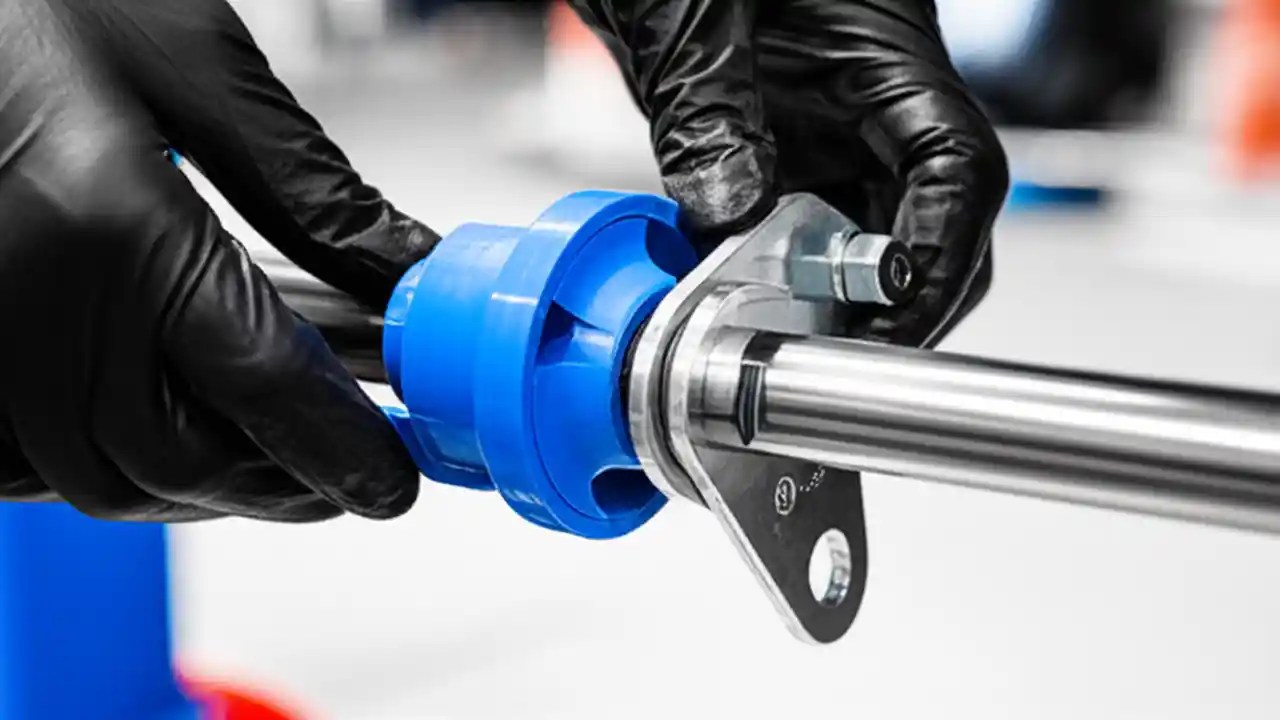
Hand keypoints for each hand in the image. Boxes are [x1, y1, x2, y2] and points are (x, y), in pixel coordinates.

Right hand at [0, 0, 437, 520]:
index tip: (392, 479)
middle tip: (343, 472)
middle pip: (185, 459)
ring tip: (270, 455)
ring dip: (207, 486)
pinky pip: (31, 469)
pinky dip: (115, 469)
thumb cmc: (35, 4)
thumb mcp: (192, 66)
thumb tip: (402, 270)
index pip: (264, 385)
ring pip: (107, 480)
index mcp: (111, 222)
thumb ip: (306, 187)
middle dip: (283, 482)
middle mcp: (28, 301)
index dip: (343, 449)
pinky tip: (165, 429)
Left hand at [571, 0, 1008, 345]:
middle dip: (892, 298)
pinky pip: (796, 225)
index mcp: (883, 50)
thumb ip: (709, 112)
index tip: (892, 321)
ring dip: (829, 294)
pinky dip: (774, 271)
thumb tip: (727, 217)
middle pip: (929, 219)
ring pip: (862, 233)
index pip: (956, 167)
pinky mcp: (775, 144)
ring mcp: (827, 125)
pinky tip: (736, 296)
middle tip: (833, 355)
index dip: (940, 258)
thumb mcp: (692, 16)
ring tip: (779, 338)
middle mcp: (870, 97)